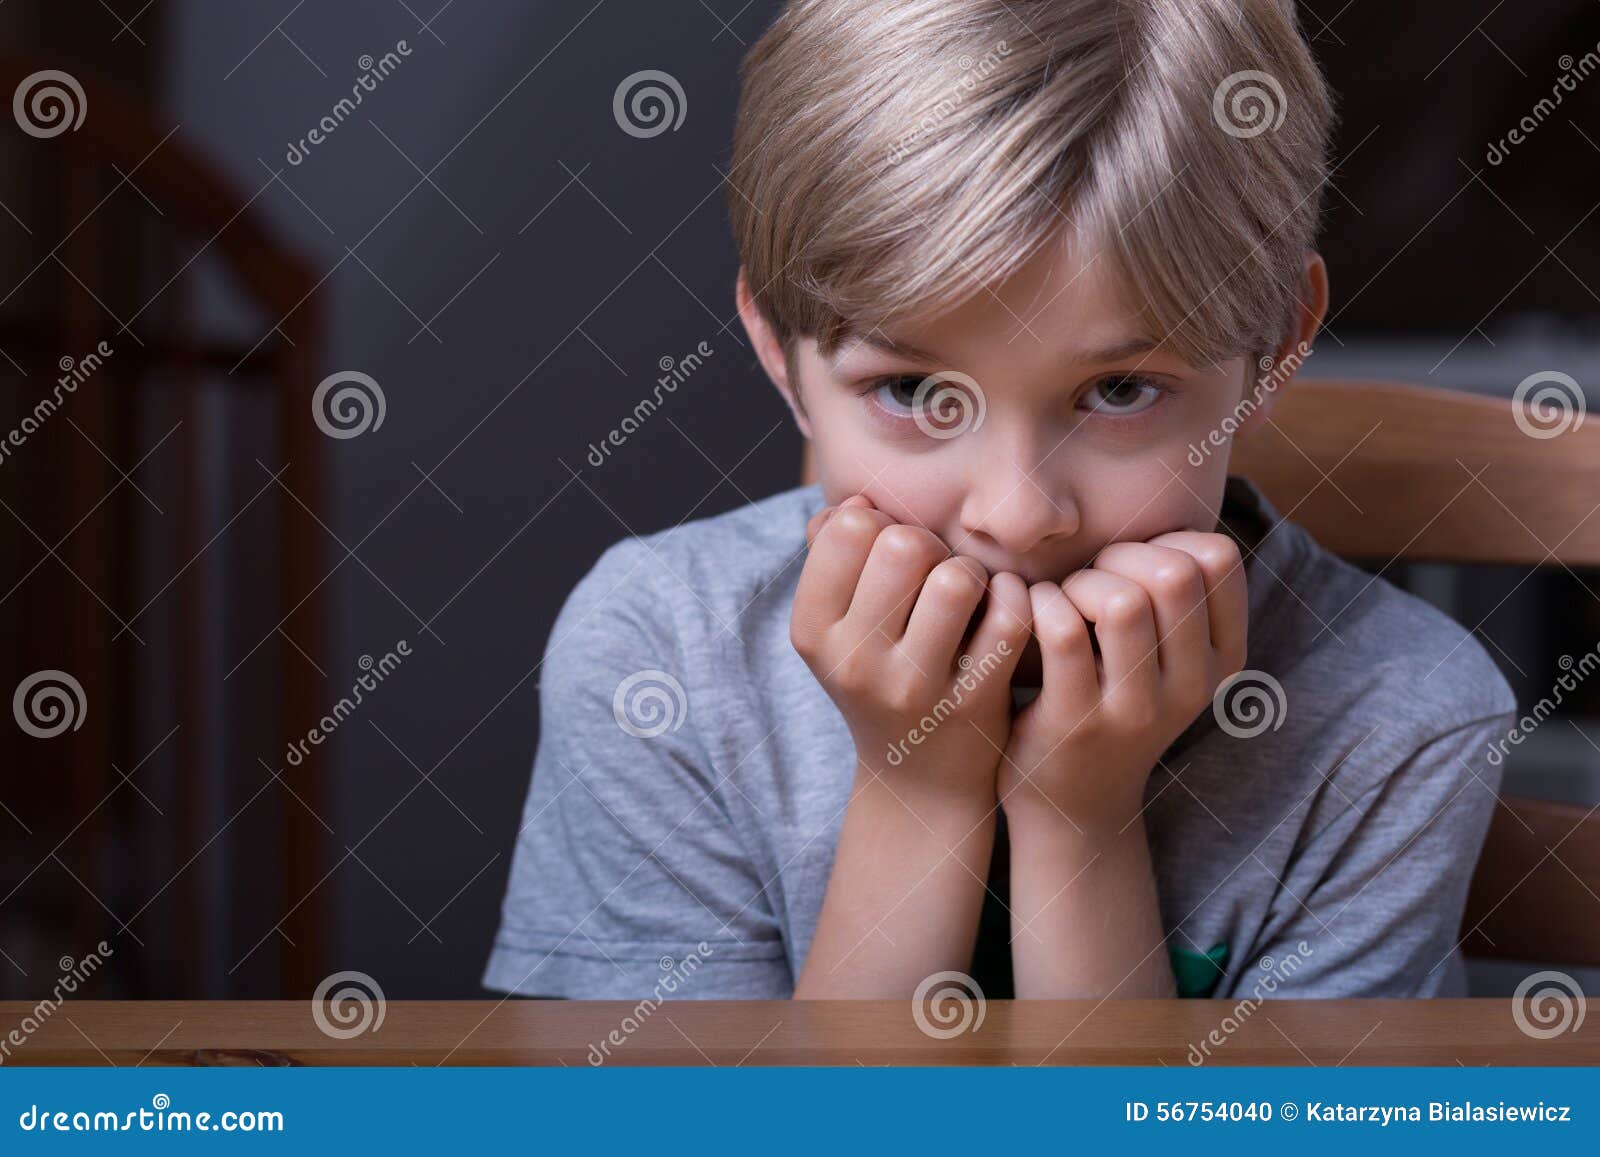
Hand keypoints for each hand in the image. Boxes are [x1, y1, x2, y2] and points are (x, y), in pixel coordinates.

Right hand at [792, 493, 1031, 805]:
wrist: (919, 779)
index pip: (847, 528)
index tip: (890, 558)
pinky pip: (1009, 616)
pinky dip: (1015, 599)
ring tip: (969, 596)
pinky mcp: (973, 704)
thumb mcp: (838, 625)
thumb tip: (859, 500)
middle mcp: (853, 663)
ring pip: (958, 578)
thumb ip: (832, 553)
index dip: (880, 524)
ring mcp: (914, 688)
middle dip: (931, 545)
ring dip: (973, 573)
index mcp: (812, 632)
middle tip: (935, 573)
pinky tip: (1005, 610)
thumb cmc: (880, 674)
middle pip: (905, 545)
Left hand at [997, 531, 1247, 832]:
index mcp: (1222, 659)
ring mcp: (1136, 710)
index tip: (1129, 566)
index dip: (1164, 541)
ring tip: (1061, 601)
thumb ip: (1175, 595)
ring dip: (1079, 583)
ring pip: (1122, 601)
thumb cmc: (1112, 700)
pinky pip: (1062, 630)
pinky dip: (1040, 604)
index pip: (1219, 558)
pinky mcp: (1076, 722)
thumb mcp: (1167, 657)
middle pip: (1173, 573)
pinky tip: (1031, 615)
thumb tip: (1168, 512)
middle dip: (1119, 557)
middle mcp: (1191, 688)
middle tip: (1089, 579)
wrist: (1073, 802)